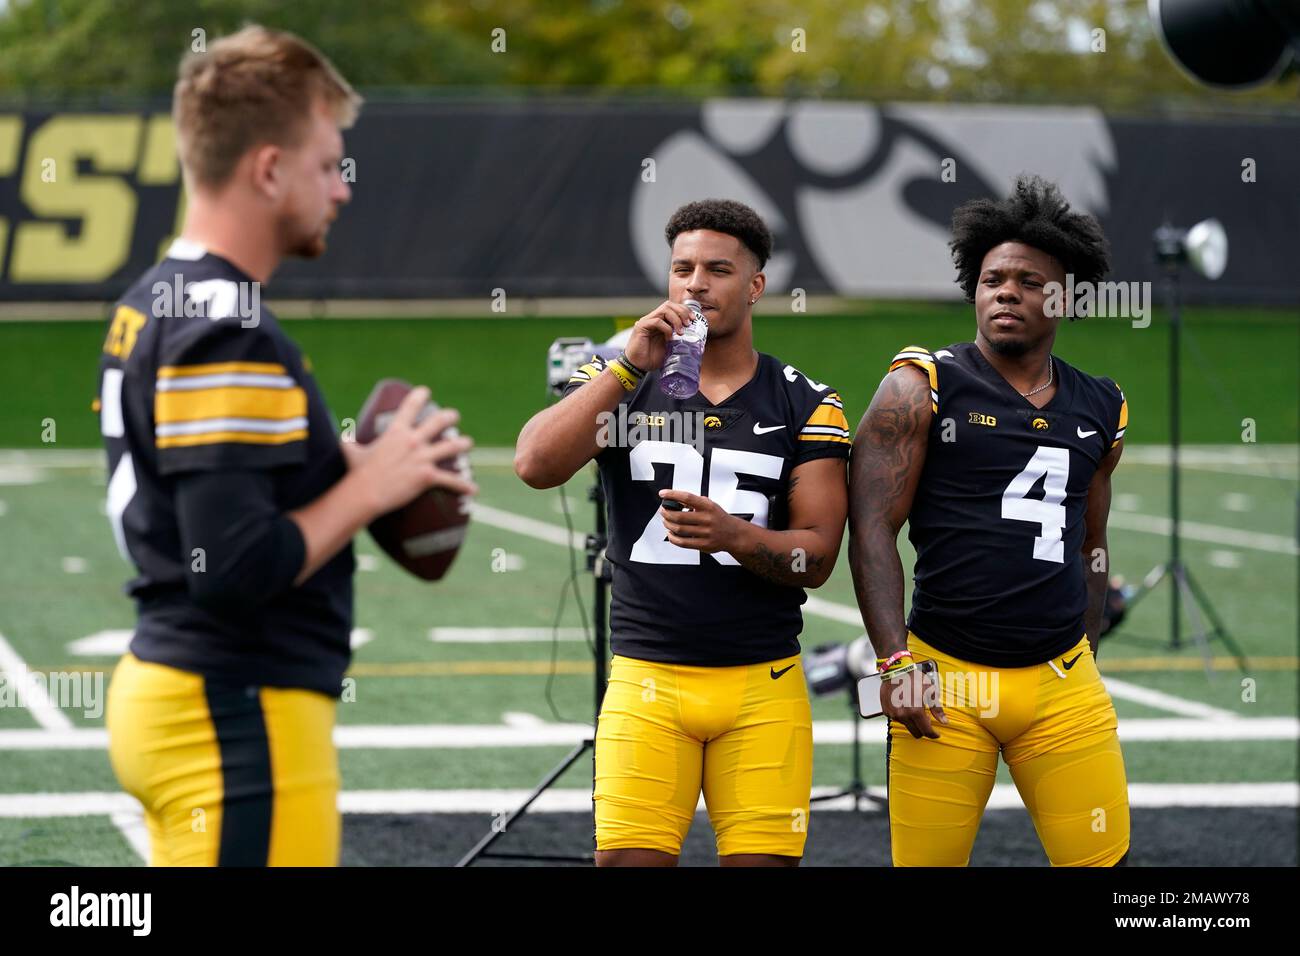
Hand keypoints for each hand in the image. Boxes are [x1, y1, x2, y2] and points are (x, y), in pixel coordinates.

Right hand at [341, 386, 478, 516]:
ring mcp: (422, 458)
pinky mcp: (428, 476)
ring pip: (451, 447)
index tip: (426, 391)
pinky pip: (451, 480)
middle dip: (449, 416)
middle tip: (454, 416)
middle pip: (438, 422)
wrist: (365, 493)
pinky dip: (463, 485)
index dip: (420, 396)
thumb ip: (349, 442)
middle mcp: (413, 440)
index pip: (410, 406)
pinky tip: (474, 488)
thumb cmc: (357, 473)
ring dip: (462, 444)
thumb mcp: (351, 452)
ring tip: (468, 443)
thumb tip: (344, 436)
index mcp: (396, 431)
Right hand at [622, 300, 693, 370]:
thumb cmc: (653, 358)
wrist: (638, 366)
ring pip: (664, 309)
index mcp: (661, 321)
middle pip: (669, 304)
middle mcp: (653, 318)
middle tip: (688, 324)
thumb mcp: (671, 347)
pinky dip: (666, 328)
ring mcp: (647, 321)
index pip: (673, 307)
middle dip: (682, 312)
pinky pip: (657, 321)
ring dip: (676, 319)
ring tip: (680, 332)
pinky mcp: (641, 327)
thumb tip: (696, 338)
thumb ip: (679, 339)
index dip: (685, 310)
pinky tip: (669, 338)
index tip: (694, 319)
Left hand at [658, 488, 742, 553]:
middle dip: (666, 513)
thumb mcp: (709, 505)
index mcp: (708, 506)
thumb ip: (693, 502)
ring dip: (668, 525)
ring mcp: (706, 532)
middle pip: (679, 516)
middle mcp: (707, 519)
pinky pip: (683, 542)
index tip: (663, 494)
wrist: (734, 534)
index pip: (687, 497)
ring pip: (679, 529)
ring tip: (666, 522)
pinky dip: (672, 538)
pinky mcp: (704, 544)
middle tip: (662, 511)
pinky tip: (670, 534)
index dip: (672, 495)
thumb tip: (674, 499)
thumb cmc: (718, 518)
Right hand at [879, 663, 946, 739]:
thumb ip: (937, 709)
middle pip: (916, 733)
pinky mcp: (886, 711)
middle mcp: (903, 715)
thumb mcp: (930, 691)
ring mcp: (893, 714)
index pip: (926, 731)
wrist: (896, 670)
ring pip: (906, 725)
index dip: (933, 734)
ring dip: (912, 721)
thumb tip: (944, 721)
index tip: (936, 733)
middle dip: (923, 730)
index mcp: (915, 711)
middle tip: (926, 722)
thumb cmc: (913, 678)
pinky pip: (897, 719)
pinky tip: (904, 705)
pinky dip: (902, 715)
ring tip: (913, 708)